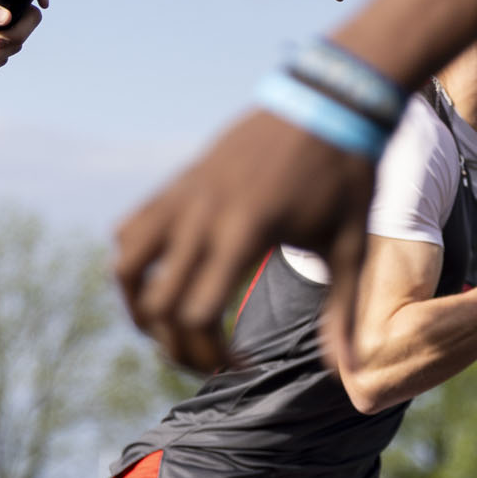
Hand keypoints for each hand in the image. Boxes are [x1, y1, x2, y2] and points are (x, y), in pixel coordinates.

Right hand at [116, 109, 375, 373]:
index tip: (243, 364)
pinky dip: (133, 263)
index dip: (212, 355)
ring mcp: (183, 197)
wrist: (328, 101)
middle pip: (158, 305)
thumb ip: (341, 314)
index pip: (195, 315)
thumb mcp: (350, 248)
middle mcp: (202, 216)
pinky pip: (130, 231)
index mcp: (245, 233)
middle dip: (177, 347)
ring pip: (126, 268)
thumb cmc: (345, 176)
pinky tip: (164, 279)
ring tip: (171, 326)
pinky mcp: (177, 184)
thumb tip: (348, 376)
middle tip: (212, 358)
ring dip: (139, 307)